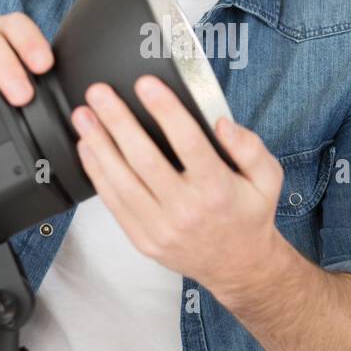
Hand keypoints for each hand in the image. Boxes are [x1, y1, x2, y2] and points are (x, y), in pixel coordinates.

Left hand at [70, 74, 286, 296]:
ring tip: (83, 116)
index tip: (146, 85)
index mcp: (217, 189)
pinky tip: (87, 148)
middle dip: (118, 121)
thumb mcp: (267, 178)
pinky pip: (114, 203)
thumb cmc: (248, 214)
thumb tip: (222, 123)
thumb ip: (250, 147)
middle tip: (99, 93)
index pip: (188, 143)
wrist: (237, 266)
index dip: (165, 110)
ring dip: (98, 144)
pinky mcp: (143, 239)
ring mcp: (161, 228)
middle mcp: (186, 210)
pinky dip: (97, 173)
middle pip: (144, 159)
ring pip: (121, 181)